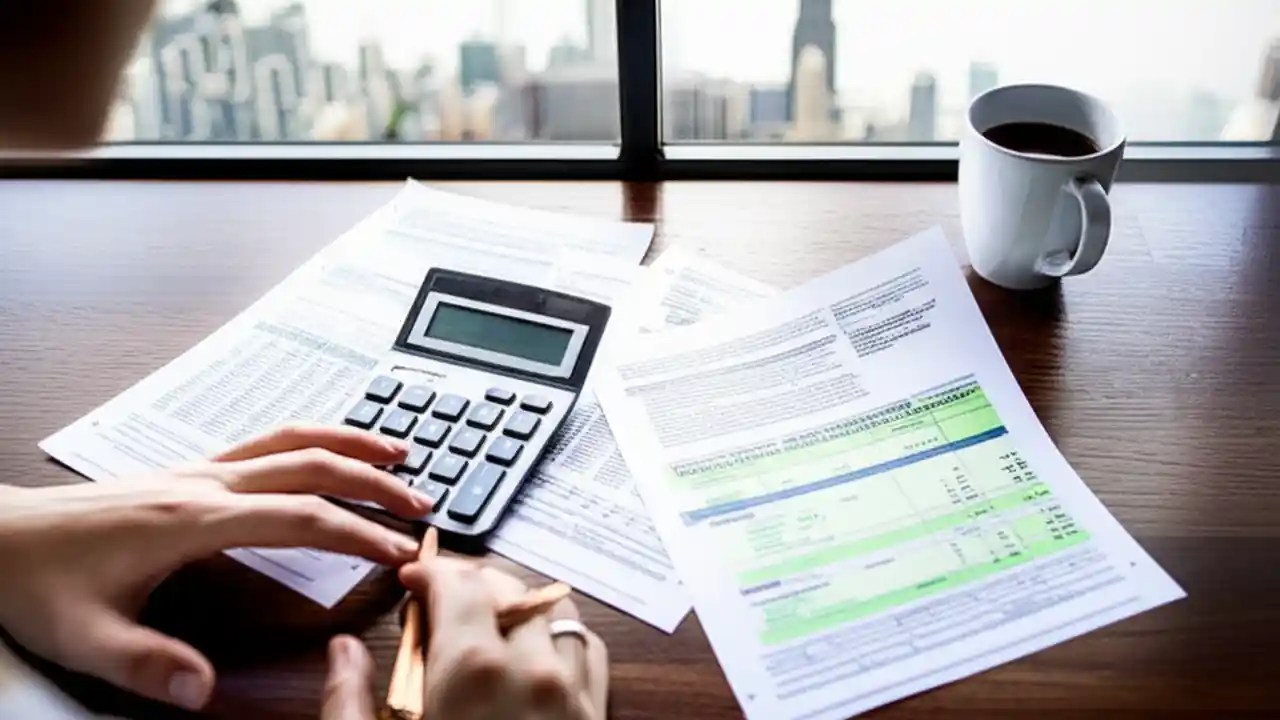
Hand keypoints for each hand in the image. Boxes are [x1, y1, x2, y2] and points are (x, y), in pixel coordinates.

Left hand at [0, 425, 430, 710]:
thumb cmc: (40, 580)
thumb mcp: (86, 637)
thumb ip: (148, 664)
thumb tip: (203, 690)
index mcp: (194, 518)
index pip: (300, 517)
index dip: (358, 534)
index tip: (399, 553)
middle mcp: (205, 482)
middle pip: (311, 463)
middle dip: (374, 482)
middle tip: (421, 504)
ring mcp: (198, 470)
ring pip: (291, 438)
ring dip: (350, 442)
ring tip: (398, 453)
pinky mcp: (189, 472)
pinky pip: (266, 441)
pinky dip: (312, 438)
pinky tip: (325, 449)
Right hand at [320, 559, 608, 719]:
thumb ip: (351, 699)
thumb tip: (342, 650)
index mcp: (473, 670)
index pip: (458, 584)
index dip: (429, 573)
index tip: (411, 580)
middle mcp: (534, 671)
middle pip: (508, 589)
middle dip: (471, 586)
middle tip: (440, 606)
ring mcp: (574, 693)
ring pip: (554, 611)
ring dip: (519, 607)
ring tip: (487, 626)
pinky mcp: (598, 715)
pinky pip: (587, 651)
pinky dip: (560, 639)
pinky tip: (534, 657)